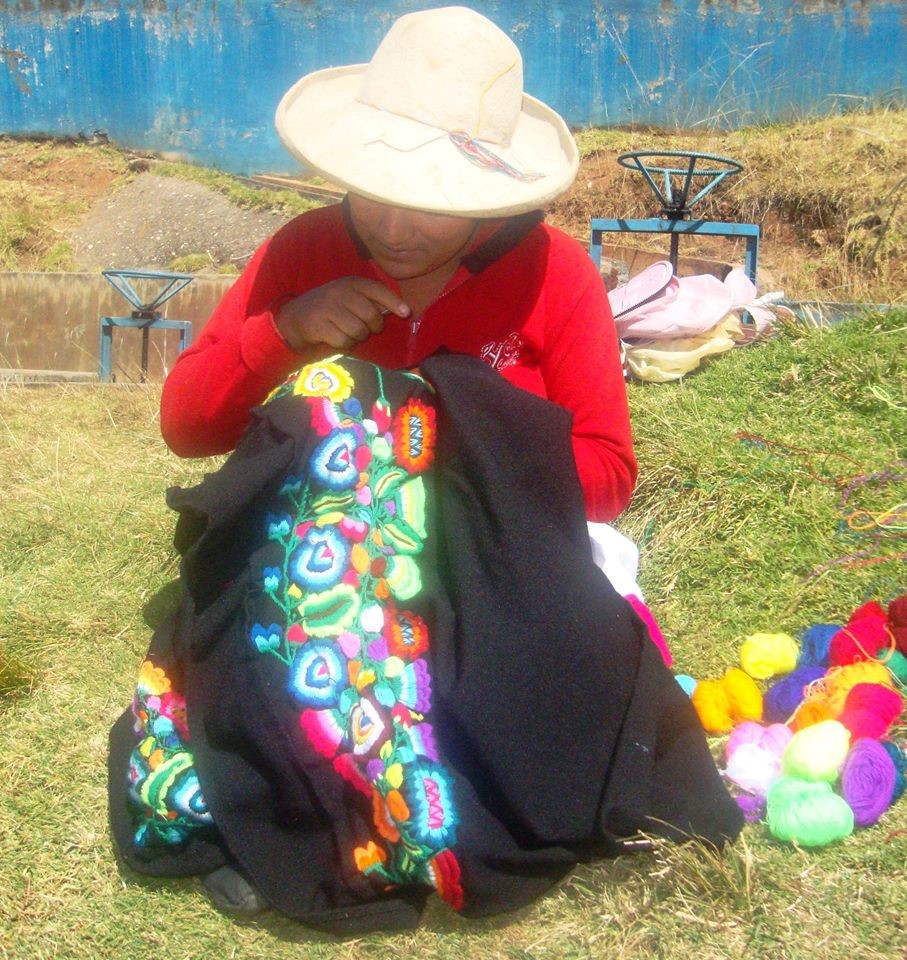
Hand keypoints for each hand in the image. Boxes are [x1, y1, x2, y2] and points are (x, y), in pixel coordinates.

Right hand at [275, 277, 409, 352]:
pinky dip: (343, 344)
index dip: (393, 302)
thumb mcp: (348, 298)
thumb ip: (370, 301)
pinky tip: (335, 338)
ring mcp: (328, 308)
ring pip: (358, 330)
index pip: (377, 289)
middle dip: (372, 327)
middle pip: (371, 315)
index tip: (405, 312)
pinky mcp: (318, 325)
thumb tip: (400, 311)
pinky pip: (343, 341)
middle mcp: (340, 292)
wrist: (295, 317)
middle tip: (364, 329)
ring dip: (356, 337)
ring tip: (346, 332)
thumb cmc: (329, 309)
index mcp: (350, 283)